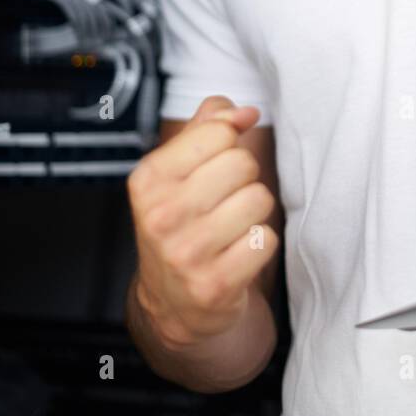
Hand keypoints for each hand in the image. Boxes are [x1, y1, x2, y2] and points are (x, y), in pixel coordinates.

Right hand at [127, 96, 278, 347]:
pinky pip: (266, 239)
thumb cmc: (182, 225)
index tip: (215, 166)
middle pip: (242, 163)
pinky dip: (259, 244)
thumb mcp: (178, 171)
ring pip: (259, 199)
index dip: (229, 145)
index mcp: (149, 179)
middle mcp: (161, 216)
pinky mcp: (214, 285)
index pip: (218, 132)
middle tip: (225, 201)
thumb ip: (207, 128)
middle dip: (244, 178)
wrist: (173, 304)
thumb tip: (244, 111)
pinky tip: (237, 253)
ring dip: (254, 212)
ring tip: (231, 227)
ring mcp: (186, 253)